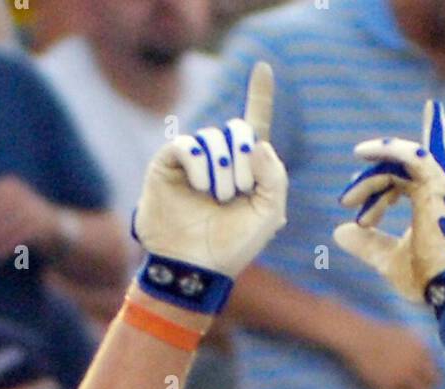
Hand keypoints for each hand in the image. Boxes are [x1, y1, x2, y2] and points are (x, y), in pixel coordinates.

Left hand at [0, 177, 63, 261]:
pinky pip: (22, 235)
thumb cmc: (23, 221)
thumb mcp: (2, 209)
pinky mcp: (44, 224)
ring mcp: (33, 207)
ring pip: (8, 225)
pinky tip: (0, 255)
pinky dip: (9, 246)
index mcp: (7, 185)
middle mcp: (21, 193)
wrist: (61, 231)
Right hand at [133, 61, 286, 278]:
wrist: (196, 266)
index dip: (259, 95)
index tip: (264, 66)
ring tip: (219, 198)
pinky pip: (189, 145)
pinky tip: (201, 188)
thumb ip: (275, 178)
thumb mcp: (268, 215)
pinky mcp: (169, 163)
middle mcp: (220, 160)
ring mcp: (194, 160)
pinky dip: (200, 165)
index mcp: (247, 170)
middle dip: (246, 159)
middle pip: (238, 130)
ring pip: (214, 138)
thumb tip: (259, 143)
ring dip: (223, 170)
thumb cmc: (232, 246)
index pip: (255, 125)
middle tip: (241, 191)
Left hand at [334, 101, 444, 303]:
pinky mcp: (436, 186)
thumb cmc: (428, 280)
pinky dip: (387, 149)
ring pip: (401, 162)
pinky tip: (362, 152)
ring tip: (348, 197)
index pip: (405, 179)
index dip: (378, 187)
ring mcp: (440, 187)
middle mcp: (439, 191)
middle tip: (346, 202)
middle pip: (398, 171)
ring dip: (371, 177)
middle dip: (369, 184)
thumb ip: (367, 245)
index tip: (357, 212)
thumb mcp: (388, 260)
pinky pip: (411, 156)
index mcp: (432, 205)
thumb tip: (339, 232)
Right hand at [338, 317, 438, 388]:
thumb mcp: (404, 334)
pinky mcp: (388, 388)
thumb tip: (425, 359)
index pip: (436, 371)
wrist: (357, 337)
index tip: (422, 383)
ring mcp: (403, 377)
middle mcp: (416, 365)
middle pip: (430, 387)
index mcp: (422, 350)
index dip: (429, 379)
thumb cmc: (376, 333)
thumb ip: (417, 347)